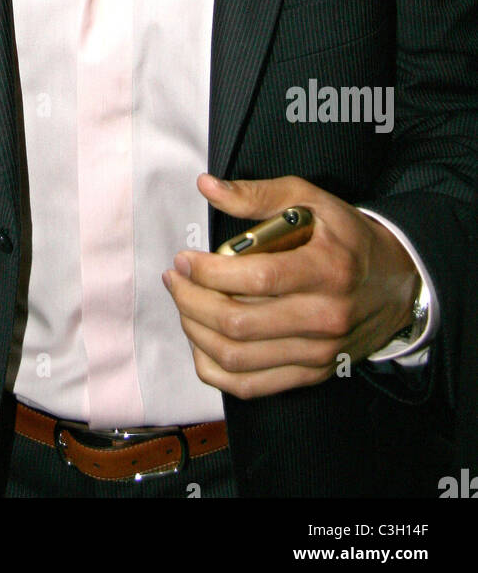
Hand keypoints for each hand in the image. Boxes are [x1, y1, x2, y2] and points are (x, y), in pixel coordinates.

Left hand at [163, 173, 419, 399]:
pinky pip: (250, 386)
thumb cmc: (346, 237)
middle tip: (175, 279)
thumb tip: (207, 187)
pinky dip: (214, 368)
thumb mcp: (312, 200)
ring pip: (238, 358)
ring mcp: (317, 353)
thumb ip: (258, 194)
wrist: (398, 283)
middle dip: (191, 301)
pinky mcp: (311, 374)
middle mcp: (324, 318)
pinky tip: (200, 341)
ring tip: (184, 303)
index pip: (257, 278)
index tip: (184, 259)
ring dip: (196, 332)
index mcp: (327, 270)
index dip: (210, 271)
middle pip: (239, 323)